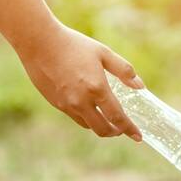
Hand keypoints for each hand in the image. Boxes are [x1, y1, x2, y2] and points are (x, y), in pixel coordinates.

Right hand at [15, 23, 145, 141]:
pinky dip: (86, 117)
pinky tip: (89, 108)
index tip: (138, 136)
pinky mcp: (57, 104)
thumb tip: (140, 86)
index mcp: (97, 88)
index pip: (117, 117)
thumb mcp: (103, 53)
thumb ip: (123, 70)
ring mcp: (68, 105)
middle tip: (122, 129)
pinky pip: (75, 117)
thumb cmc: (74, 45)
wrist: (40, 44)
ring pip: (88, 126)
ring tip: (107, 118)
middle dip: (115, 132)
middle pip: (103, 129)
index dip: (129, 129)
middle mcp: (82, 101)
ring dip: (100, 126)